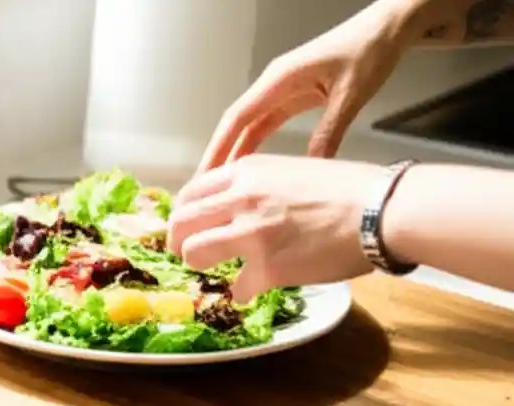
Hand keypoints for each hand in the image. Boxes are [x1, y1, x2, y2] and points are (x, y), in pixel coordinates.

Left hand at [168, 154, 382, 300]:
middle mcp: (241, 199)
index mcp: (247, 172)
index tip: (185, 226)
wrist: (381, 210)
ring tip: (218, 269)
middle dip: (178, 242)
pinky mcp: (268, 268)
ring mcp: (251, 234)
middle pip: (181, 223)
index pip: (191, 192)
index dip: (183, 214)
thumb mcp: (291, 171)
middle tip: (186, 253)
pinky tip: (254, 289)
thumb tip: (232, 207)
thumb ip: (256, 187)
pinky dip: (243, 293)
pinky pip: (237, 288)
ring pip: (194, 254)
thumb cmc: (349, 189)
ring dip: (201, 265)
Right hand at [197, 0, 418, 171]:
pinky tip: (250, 167)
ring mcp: (282, 90)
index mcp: (280, 79)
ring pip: (249, 125)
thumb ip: (328, 132)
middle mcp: (274, 83)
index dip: (218, 148)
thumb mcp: (350, 95)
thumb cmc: (370, 51)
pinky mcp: (294, 96)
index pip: (237, 118)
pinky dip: (254, 145)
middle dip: (218, 155)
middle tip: (205, 187)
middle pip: (235, 123)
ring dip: (235, 153)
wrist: (388, 29)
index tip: (205, 174)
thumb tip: (310, 168)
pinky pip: (266, 124)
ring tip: (222, 184)